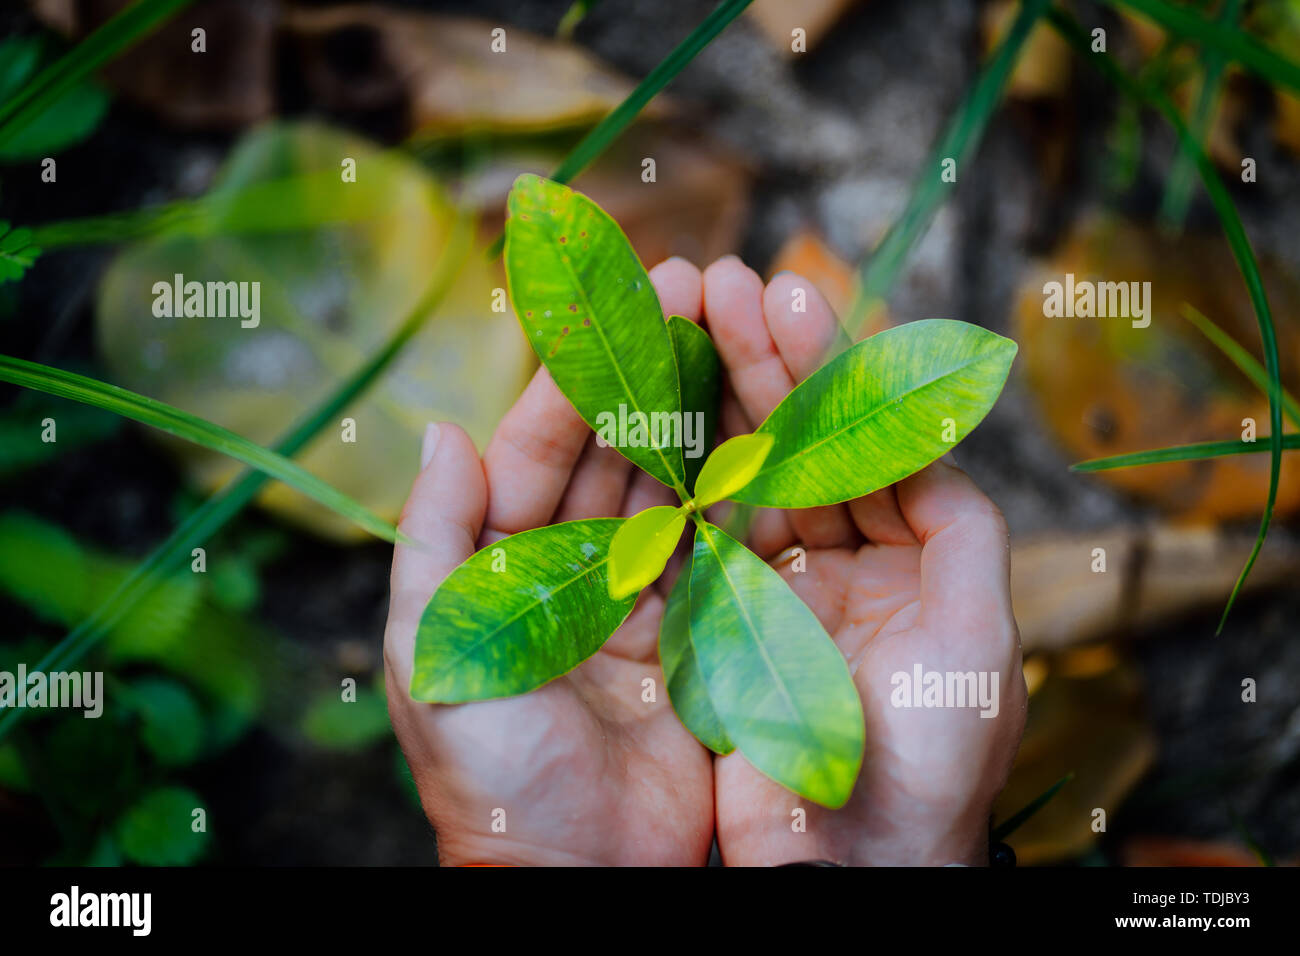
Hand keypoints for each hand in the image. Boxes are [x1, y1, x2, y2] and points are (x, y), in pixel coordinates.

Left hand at [384, 259, 715, 865]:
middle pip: (613, 449)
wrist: (577, 876)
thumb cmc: (489, 775)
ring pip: (671, 482)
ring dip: (698, 410)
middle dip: (648, 371)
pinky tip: (768, 426)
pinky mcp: (698, 632)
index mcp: (502, 562)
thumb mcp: (436, 656)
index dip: (578, 375)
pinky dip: (741, 486)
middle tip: (695, 289)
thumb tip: (437, 433)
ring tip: (734, 333)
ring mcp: (638, 596)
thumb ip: (433, 544)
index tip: (622, 301)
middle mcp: (571, 567)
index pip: (539, 447)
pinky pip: (720, 544)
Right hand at [694, 257, 1026, 865]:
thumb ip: (964, 527)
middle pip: (788, 442)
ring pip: (729, 475)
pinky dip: (659, 475)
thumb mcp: (976, 643)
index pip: (857, 440)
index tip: (787, 294)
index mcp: (897, 560)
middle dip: (753, 360)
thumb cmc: (927, 770)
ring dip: (701, 397)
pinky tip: (637, 407)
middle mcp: (828, 565)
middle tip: (714, 280)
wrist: (846, 871)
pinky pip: (680, 537)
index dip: (823, 366)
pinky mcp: (700, 625)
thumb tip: (930, 427)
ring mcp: (760, 590)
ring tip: (670, 314)